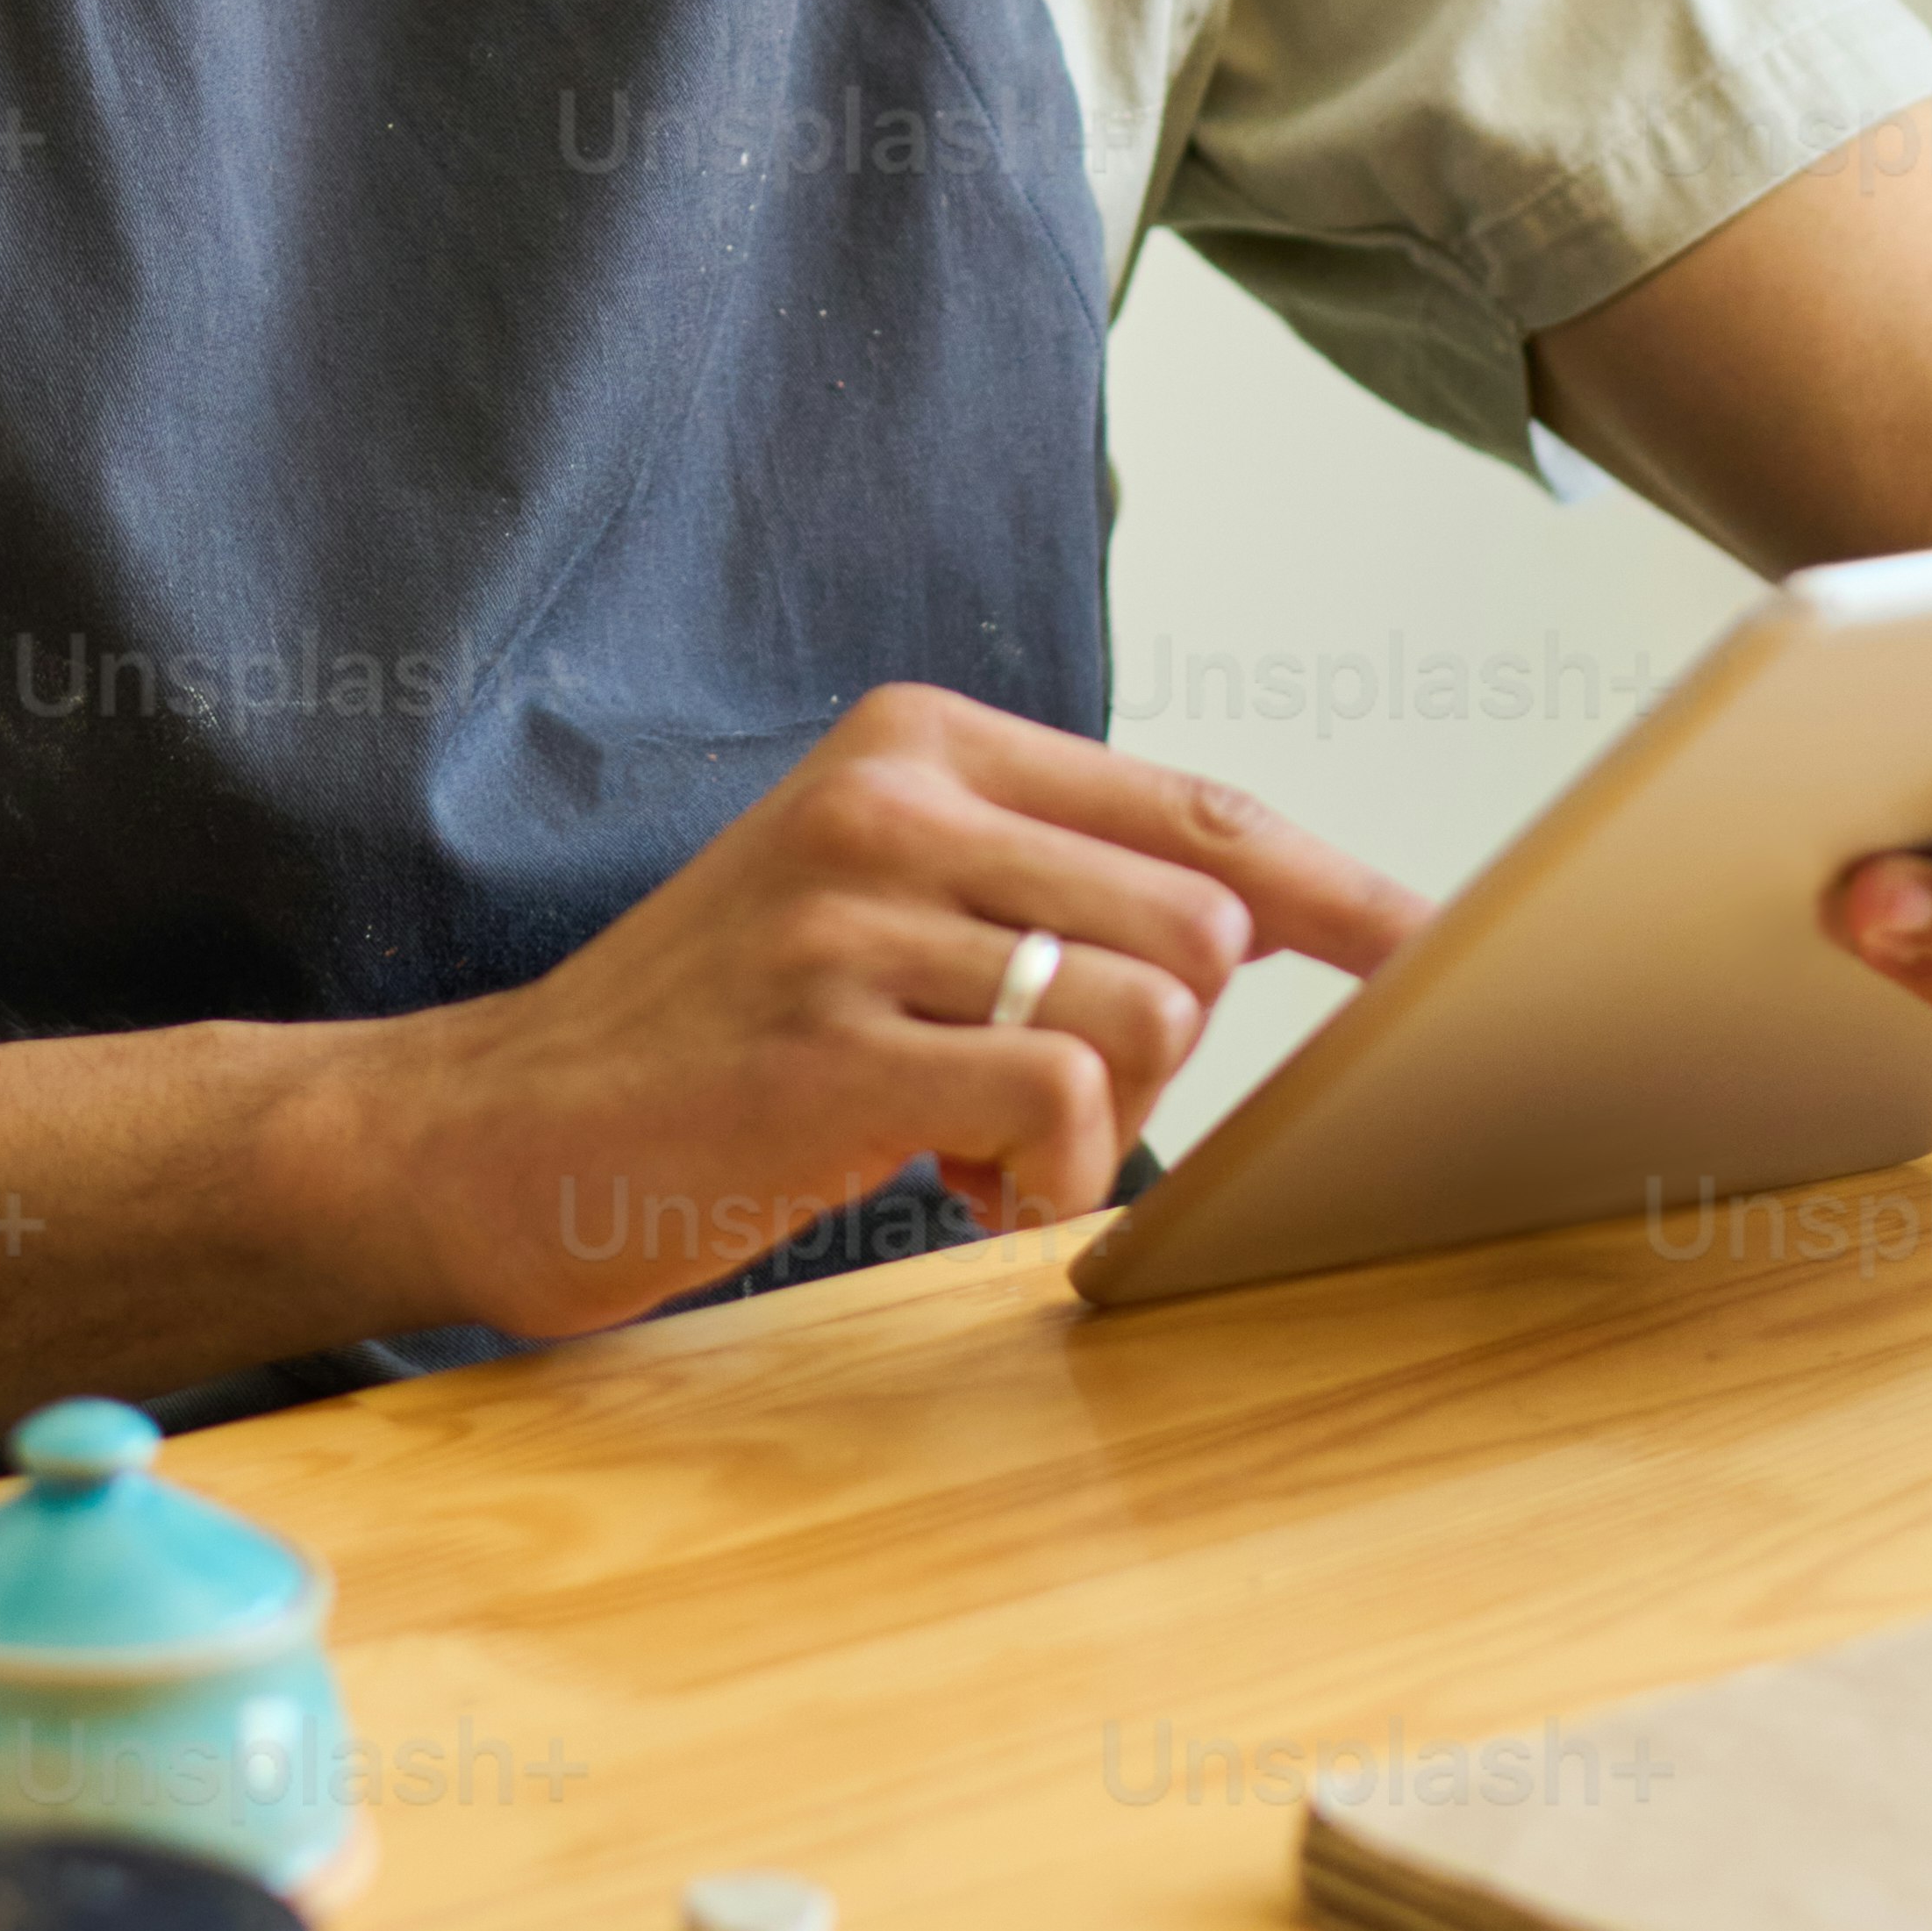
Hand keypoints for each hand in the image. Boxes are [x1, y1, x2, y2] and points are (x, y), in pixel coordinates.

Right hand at [378, 683, 1427, 1340]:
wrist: (491, 1130)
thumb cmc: (713, 1037)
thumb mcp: (875, 901)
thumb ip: (1046, 887)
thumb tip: (1264, 921)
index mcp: (916, 740)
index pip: (1195, 810)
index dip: (1339, 891)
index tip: (1439, 953)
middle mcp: (893, 800)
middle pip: (1196, 927)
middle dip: (1163, 1051)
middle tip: (1029, 1107)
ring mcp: (855, 918)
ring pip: (1147, 1016)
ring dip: (1095, 1129)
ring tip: (967, 1148)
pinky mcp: (830, 1047)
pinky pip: (1064, 1107)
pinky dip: (1044, 1183)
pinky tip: (948, 1190)